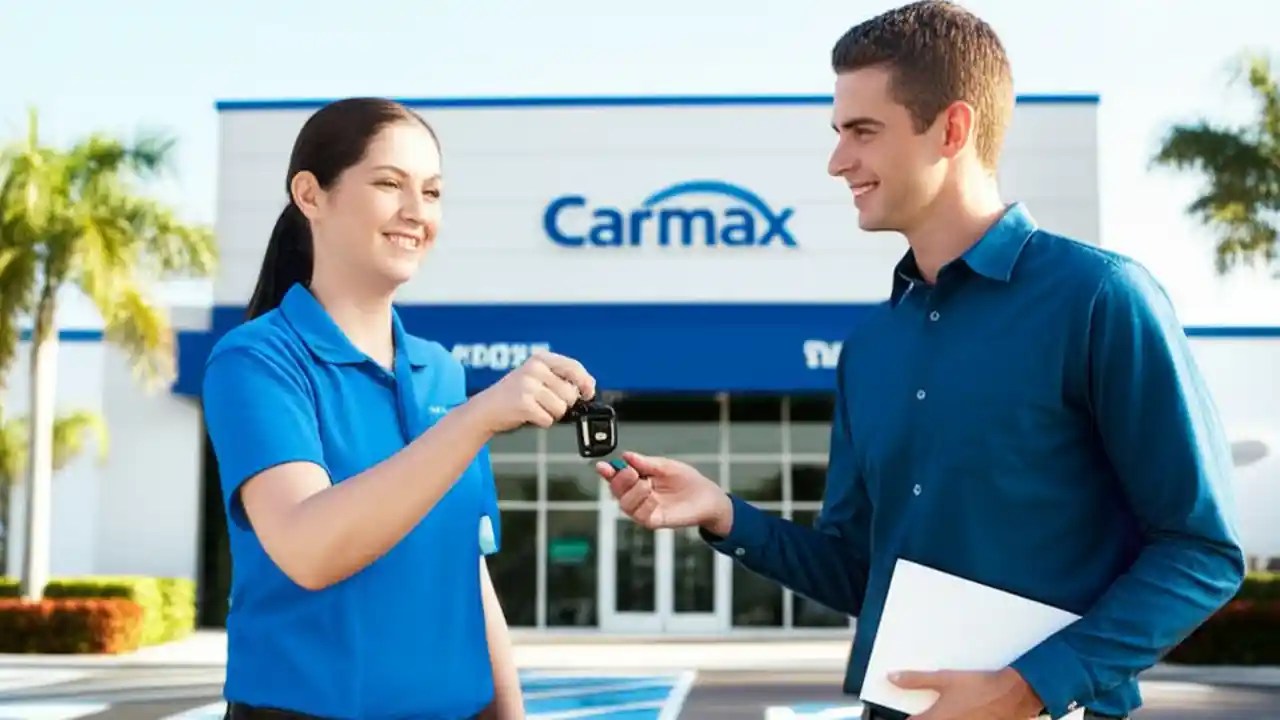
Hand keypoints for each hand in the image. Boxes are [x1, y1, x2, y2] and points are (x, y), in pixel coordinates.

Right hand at [468, 350, 595, 432]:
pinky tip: (529, 415)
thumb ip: (562, 377)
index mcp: (540, 358)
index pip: (574, 367)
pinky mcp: (524, 404)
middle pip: (570, 393)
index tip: (588, 393)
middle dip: (563, 402)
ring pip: (561, 408)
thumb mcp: (537, 376)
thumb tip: (589, 386)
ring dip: (552, 414)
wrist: (486, 408)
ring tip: (536, 407)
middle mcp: (534, 368)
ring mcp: (528, 385)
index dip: (585, 382)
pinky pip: (549, 419)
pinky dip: (542, 421)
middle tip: (545, 402)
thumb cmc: (515, 394)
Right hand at [595, 451, 730, 531]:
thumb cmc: (688, 482)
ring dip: (632, 494)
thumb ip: (646, 462)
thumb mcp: (666, 466)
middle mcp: (639, 496)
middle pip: (617, 492)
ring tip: (646, 484)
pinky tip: (653, 498)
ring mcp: (646, 509)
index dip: (608, 472)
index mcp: (639, 480)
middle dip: (619, 481)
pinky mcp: (655, 520)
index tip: (603, 466)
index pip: (617, 477)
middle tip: (631, 472)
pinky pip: (641, 517)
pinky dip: (644, 505)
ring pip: (625, 505)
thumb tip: (627, 456)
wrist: (708, 497)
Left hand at [889, 668, 1043, 719]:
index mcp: (935, 718)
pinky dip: (955, 719)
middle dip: (924, 718)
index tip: (909, 714)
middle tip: (927, 711)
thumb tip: (893, 678)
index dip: (906, 719)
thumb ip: (916, 680)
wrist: (1012, 695)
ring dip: (940, 719)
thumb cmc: (980, 686)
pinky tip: (962, 714)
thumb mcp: (945, 678)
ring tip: (949, 711)